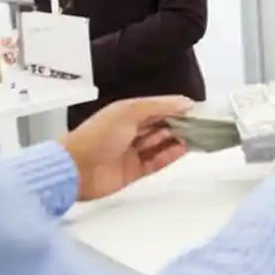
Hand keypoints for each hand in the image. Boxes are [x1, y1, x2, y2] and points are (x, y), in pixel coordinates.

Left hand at [59, 95, 193, 200]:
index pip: (158, 108)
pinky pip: (157, 162)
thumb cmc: (96, 136)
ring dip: (177, 139)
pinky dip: (170, 156)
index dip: (176, 108)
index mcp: (127, 113)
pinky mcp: (134, 171)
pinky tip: (183, 149)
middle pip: (161, 126)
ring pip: (161, 144)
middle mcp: (130, 131)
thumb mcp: (129, 112)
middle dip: (179, 124)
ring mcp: (132, 152)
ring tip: (195, 136)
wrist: (75, 170)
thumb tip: (184, 102)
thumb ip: (159, 106)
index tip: (195, 109)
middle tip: (199, 124)